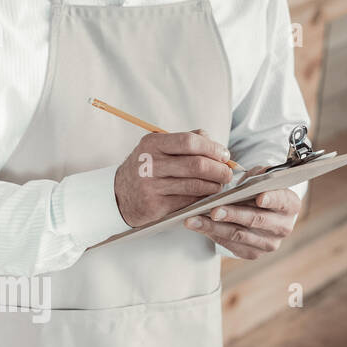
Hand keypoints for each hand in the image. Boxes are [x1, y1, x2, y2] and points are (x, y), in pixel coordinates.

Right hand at [114, 127, 233, 227]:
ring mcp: (152, 186)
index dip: (212, 148)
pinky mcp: (156, 206)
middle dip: (219, 169)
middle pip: (196, 165)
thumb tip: (214, 142)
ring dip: (214, 186)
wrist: (119, 195)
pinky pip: (188, 201)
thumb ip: (185, 140)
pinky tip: (206, 196)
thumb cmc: (146, 168)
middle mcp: (150, 164)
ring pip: (195, 185)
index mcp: (152, 144)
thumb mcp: (157, 147)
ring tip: (219, 184)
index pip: (189, 141)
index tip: (224, 155)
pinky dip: (203, 198)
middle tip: (227, 173)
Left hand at [183, 163, 300, 259]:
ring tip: (194, 220)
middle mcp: (283, 226)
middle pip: (256, 220)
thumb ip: (256, 176)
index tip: (259, 197)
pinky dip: (212, 234)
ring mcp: (269, 243)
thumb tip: (246, 174)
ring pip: (239, 235)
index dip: (272, 198)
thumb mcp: (259, 179)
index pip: (282, 200)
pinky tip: (198, 226)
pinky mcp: (253, 253)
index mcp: (290, 204)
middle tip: (213, 210)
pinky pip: (230, 245)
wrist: (258, 212)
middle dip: (233, 214)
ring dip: (214, 227)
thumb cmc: (257, 191)